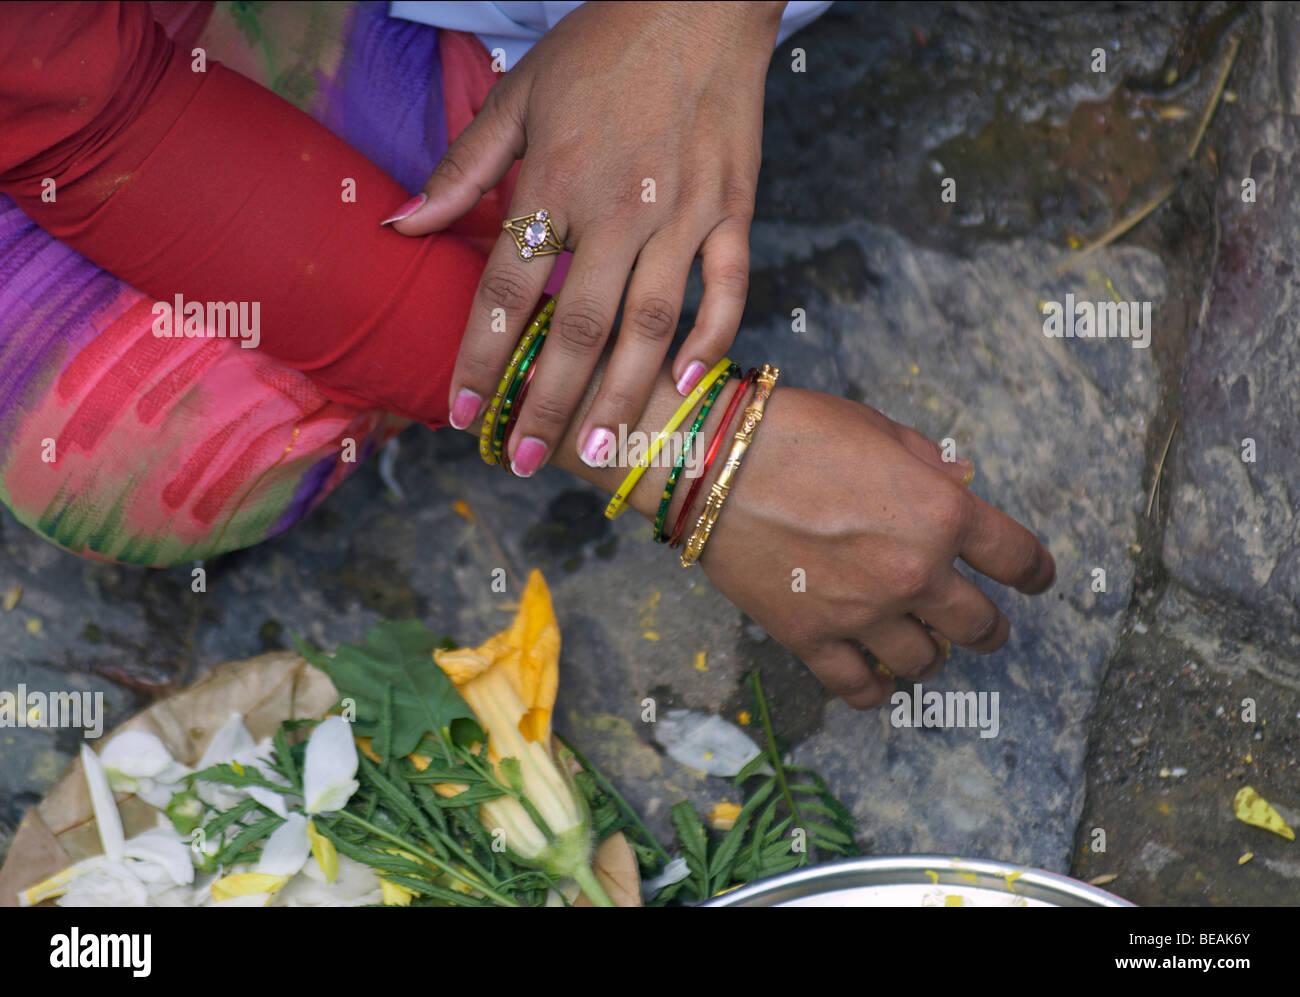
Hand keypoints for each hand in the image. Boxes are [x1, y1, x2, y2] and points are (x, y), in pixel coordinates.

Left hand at [391, 1, 784, 474]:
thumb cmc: (602, 46)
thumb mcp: (519, 95)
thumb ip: (462, 169)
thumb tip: (400, 225)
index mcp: (558, 180)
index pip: (508, 289)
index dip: (479, 357)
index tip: (458, 413)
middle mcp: (620, 207)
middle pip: (580, 327)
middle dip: (547, 401)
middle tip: (526, 459)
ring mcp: (685, 211)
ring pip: (654, 324)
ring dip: (624, 394)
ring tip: (599, 450)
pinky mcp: (734, 209)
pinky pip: (728, 289)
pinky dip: (711, 341)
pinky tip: (686, 388)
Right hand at [698, 389, 1056, 707]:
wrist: (711, 463)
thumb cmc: (793, 431)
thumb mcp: (876, 428)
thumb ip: (927, 464)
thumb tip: (959, 483)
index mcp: (941, 513)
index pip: (1015, 557)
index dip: (1036, 571)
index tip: (1037, 579)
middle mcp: (914, 571)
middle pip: (979, 625)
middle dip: (989, 627)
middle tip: (984, 626)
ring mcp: (863, 612)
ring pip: (924, 663)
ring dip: (932, 656)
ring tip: (924, 648)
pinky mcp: (811, 637)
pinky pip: (859, 687)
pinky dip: (875, 691)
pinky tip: (876, 682)